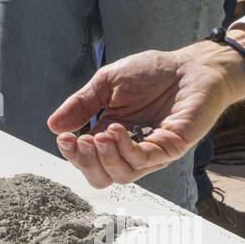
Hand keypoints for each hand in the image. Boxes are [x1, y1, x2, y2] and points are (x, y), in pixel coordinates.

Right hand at [47, 29, 244, 188]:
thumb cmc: (153, 72)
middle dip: (85, 163)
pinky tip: (116, 130)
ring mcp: (152, 153)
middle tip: (80, 141)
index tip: (63, 136)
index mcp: (112, 137)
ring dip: (105, 158)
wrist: (191, 65)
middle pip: (102, 178)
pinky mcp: (171, 148)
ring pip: (121, 175)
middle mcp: (130, 151)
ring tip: (98, 136)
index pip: (87, 160)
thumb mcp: (108, 83)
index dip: (73, 154)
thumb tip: (53, 125)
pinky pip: (143, 160)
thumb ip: (83, 103)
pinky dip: (125, 149)